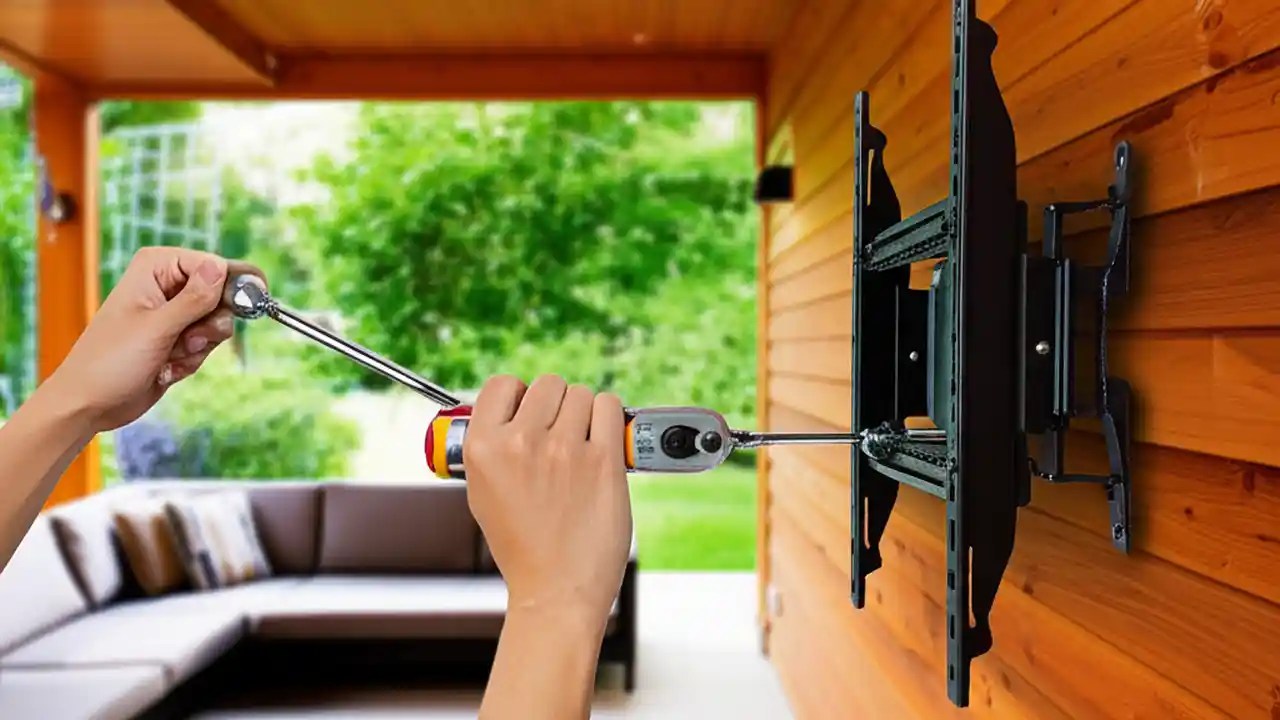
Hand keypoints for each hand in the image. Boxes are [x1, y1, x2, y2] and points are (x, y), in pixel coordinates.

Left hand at [49, 247, 258, 432]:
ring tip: (169, 357)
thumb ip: (194, 298)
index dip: (232, 285)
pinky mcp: (178, 338)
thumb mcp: (156, 328)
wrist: (90, 403)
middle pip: (222, 294)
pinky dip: (192, 360)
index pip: (214, 264)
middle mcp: (167, 285)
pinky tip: (165, 369)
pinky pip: (207, 344)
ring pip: (218, 322)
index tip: (251, 305)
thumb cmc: (110, 362)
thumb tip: (222, 266)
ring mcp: (174, 313)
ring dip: (199, 346)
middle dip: (210, 324)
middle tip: (189, 339)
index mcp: (156, 268)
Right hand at [464, 374, 632, 627]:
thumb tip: (512, 408)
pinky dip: (610, 419)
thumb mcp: (482, 493)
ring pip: (582, 394)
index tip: (528, 414)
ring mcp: (565, 449)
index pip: (503, 384)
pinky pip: (611, 407)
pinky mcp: (603, 460)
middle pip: (548, 384)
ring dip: (585, 413)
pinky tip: (603, 442)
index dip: (519, 396)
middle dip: (556, 405)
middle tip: (559, 435)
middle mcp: (522, 442)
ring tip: (581, 447)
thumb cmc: (523, 546)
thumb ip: (492, 446)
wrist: (556, 589)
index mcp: (483, 448)